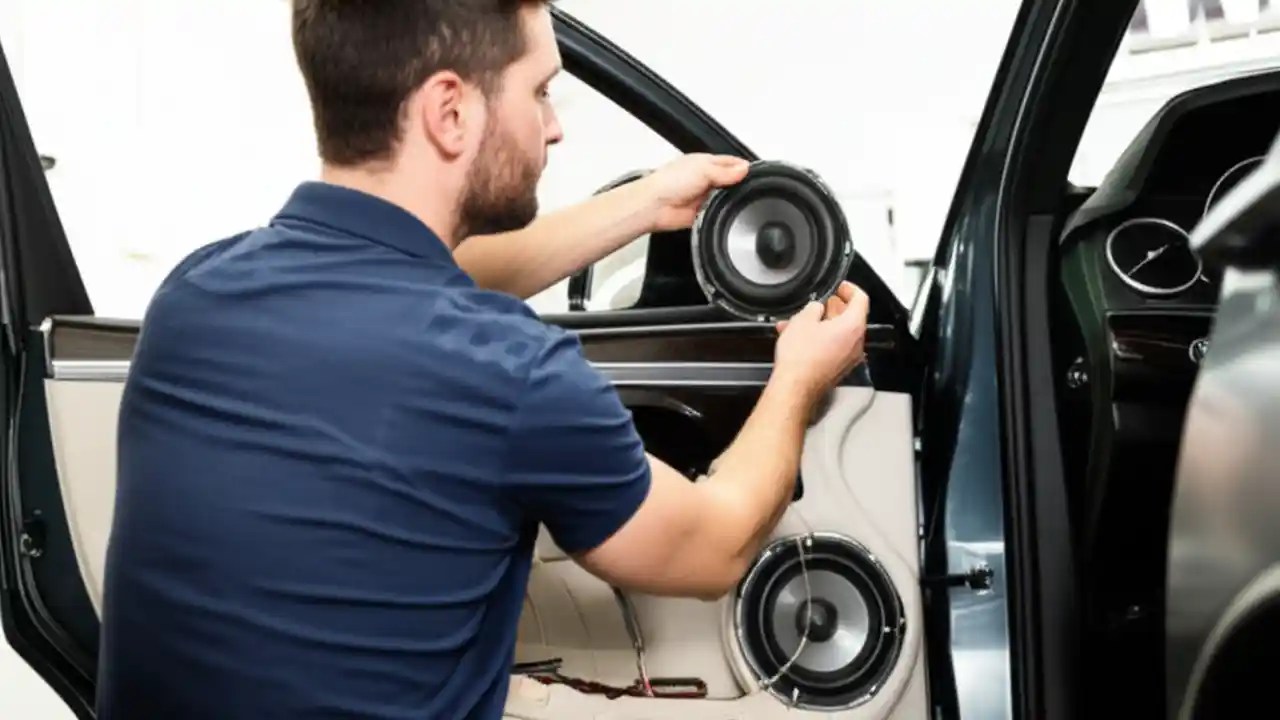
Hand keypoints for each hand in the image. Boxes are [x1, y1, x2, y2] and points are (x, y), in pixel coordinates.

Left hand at [640, 153, 750, 231]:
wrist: (654, 206)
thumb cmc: (668, 182)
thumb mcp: (703, 169)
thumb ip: (724, 170)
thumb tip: (744, 169)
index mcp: (704, 163)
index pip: (730, 163)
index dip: (743, 167)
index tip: (754, 173)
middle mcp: (704, 179)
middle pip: (730, 181)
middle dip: (737, 185)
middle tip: (743, 189)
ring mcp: (703, 196)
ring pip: (725, 198)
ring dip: (728, 200)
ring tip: (730, 201)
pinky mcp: (702, 213)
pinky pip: (717, 213)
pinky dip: (720, 213)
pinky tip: (722, 212)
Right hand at [771, 281, 868, 403]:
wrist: (796, 387)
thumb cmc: (801, 358)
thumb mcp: (802, 320)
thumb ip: (814, 307)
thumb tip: (816, 309)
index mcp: (853, 326)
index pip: (861, 299)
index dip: (850, 289)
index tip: (841, 287)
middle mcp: (856, 343)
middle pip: (852, 317)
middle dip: (835, 308)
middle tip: (823, 302)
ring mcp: (849, 358)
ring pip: (840, 333)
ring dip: (824, 324)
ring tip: (802, 322)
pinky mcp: (839, 368)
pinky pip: (834, 346)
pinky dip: (822, 339)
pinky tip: (802, 338)